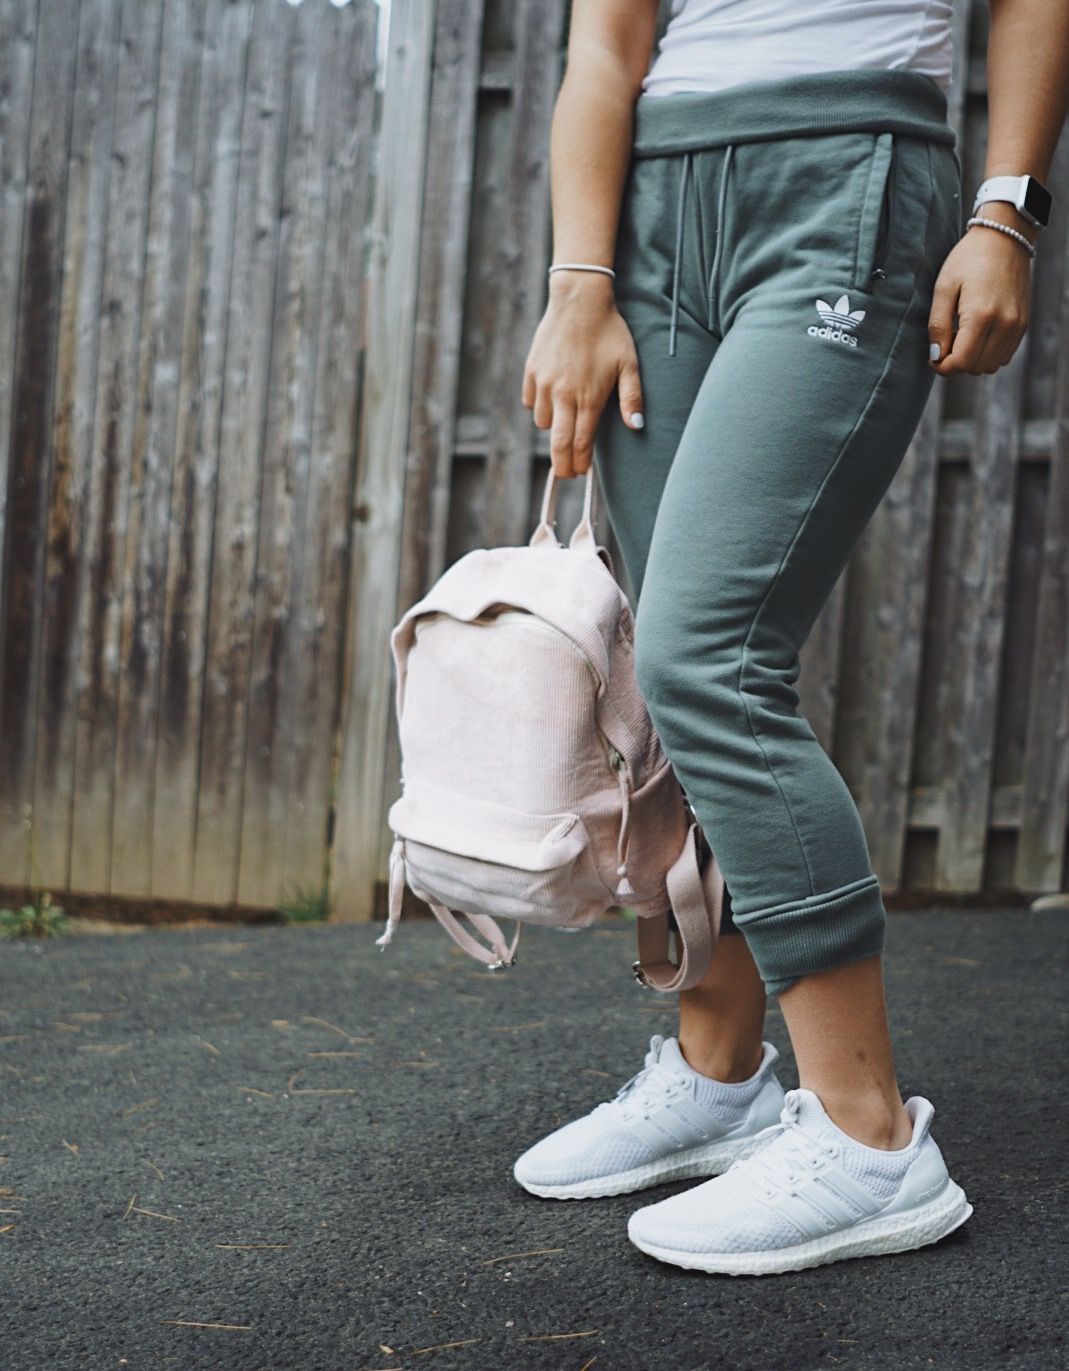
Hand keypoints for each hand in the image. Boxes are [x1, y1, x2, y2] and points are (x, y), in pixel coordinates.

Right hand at [522, 272, 644, 477]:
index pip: (580, 444)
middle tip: (566, 472)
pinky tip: (553, 398)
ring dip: (554, 428)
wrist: (579, 300)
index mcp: (588, 398)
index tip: (581, 472)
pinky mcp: (531, 372)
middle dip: (562, 464)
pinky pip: (532, 402)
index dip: (580, 463)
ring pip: (543, 423)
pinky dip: (540, 407)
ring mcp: (544, 384)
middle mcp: (562, 395)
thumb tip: (636, 427)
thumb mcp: (629, 364)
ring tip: (567, 420)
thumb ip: (632, 398)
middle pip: (557, 444)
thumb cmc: (610, 332)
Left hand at [928, 209, 1032, 375]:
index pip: (962, 362)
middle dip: (956, 362)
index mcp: (982, 315)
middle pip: (975, 367)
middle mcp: (1005, 324)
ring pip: (990, 366)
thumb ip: (937, 325)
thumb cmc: (968, 259)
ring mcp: (1017, 325)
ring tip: (961, 336)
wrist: (1004, 238)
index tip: (931, 359)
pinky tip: (977, 335)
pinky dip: (987, 354)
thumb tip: (936, 356)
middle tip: (945, 342)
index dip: (942, 367)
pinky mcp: (1023, 323)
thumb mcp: (943, 288)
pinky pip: (1003, 356)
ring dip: (972, 360)